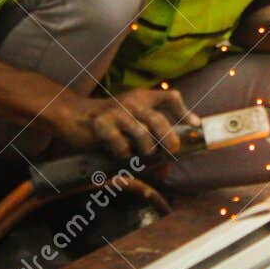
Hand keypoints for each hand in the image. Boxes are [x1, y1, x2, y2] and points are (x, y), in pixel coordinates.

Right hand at [48, 86, 199, 159]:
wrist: (74, 115)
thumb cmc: (111, 123)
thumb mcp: (132, 123)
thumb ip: (150, 140)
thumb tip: (165, 171)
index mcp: (143, 98)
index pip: (169, 97)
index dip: (185, 111)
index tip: (195, 126)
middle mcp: (132, 102)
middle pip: (158, 120)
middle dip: (169, 139)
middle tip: (172, 151)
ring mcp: (116, 113)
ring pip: (142, 134)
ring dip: (146, 150)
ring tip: (143, 155)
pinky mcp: (101, 124)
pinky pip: (119, 144)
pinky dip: (123, 154)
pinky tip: (120, 154)